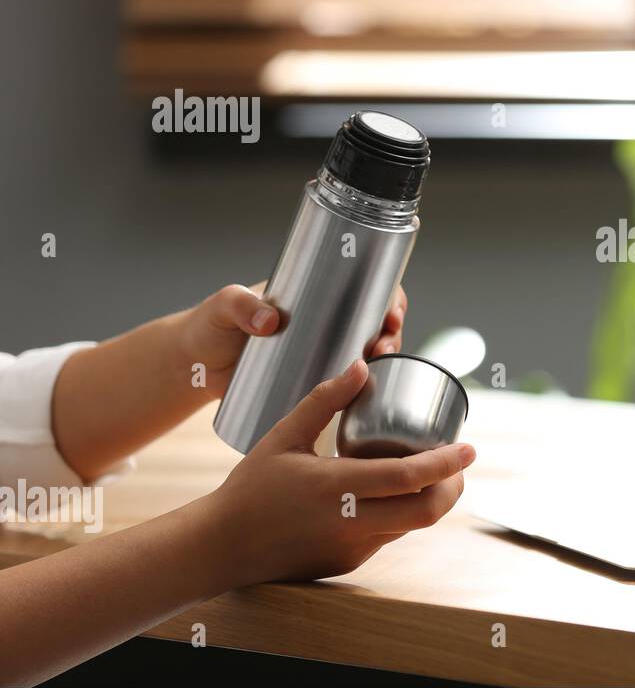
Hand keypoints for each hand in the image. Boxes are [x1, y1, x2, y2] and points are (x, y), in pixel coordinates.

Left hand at [179, 282, 407, 399]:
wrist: (191, 368)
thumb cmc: (208, 327)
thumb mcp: (223, 307)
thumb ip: (240, 305)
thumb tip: (270, 318)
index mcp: (311, 296)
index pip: (362, 289)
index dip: (387, 298)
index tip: (391, 313)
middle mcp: (323, 324)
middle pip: (373, 324)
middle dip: (390, 334)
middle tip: (382, 347)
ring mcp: (318, 354)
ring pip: (365, 355)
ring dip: (383, 364)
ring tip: (375, 373)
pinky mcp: (309, 383)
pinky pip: (346, 385)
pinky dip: (363, 390)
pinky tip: (370, 399)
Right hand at [203, 359, 475, 584]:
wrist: (220, 547)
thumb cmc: (250, 488)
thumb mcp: (284, 435)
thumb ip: (325, 400)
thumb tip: (361, 365)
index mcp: (335, 487)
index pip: (408, 478)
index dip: (447, 464)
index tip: (469, 447)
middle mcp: (350, 523)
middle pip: (427, 512)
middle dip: (453, 487)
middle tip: (459, 463)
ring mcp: (352, 548)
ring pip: (411, 526)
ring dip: (430, 500)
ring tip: (433, 472)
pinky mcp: (349, 563)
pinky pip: (388, 536)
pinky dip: (402, 514)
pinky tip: (396, 493)